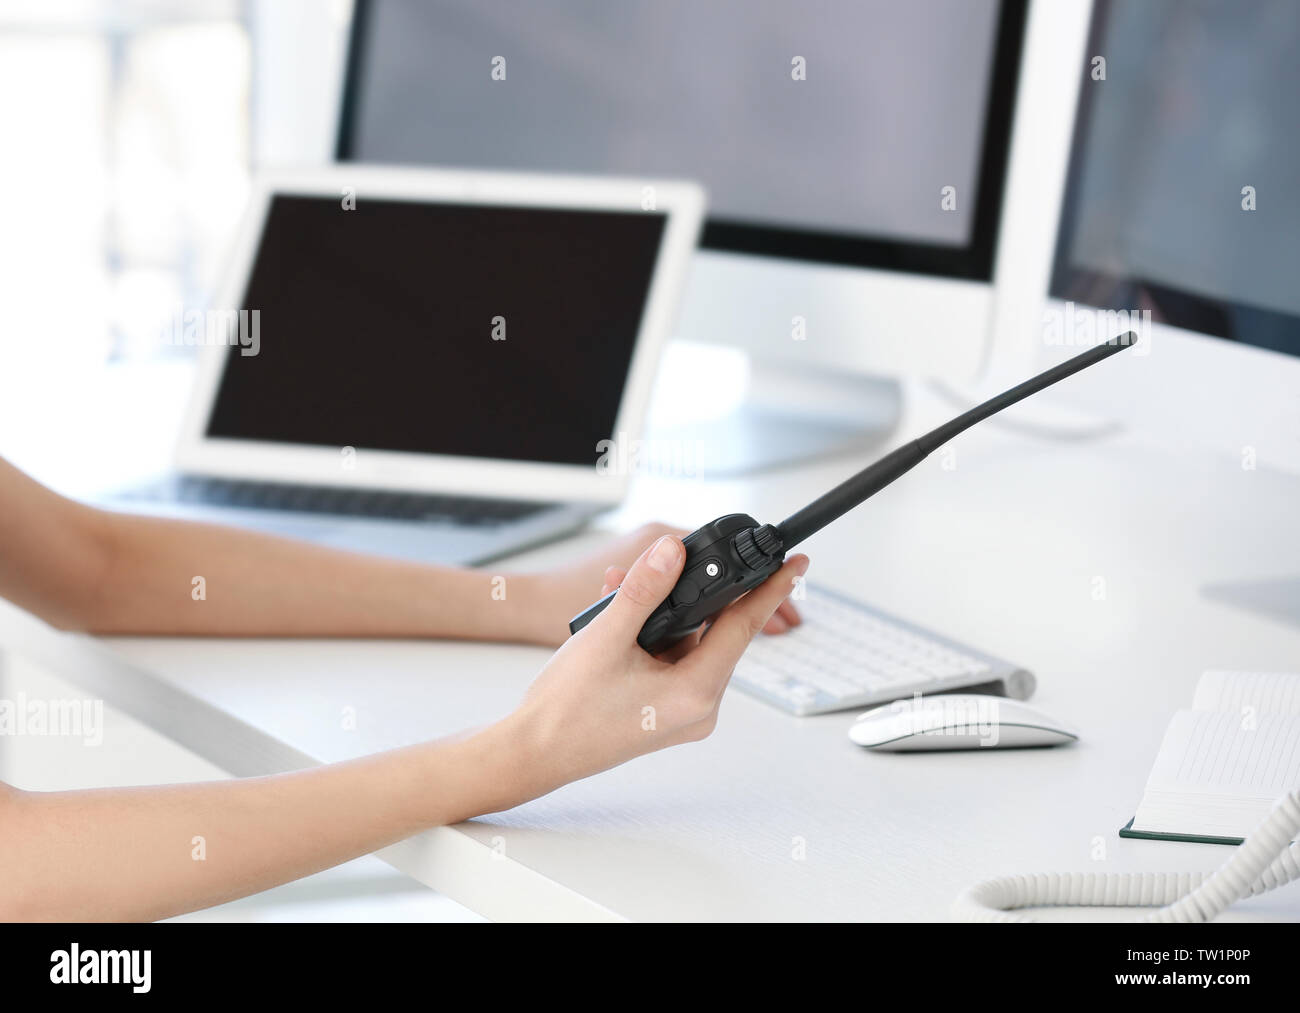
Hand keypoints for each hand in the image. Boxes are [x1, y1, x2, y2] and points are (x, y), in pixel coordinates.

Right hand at [501, 534, 808, 794]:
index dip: (771, 589)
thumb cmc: (566, 711)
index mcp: (695, 693)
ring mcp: (682, 711)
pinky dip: (652, 633)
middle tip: (675, 560)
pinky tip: (619, 612)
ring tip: (620, 587)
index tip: (795, 564)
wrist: (533, 752)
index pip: (744, 627)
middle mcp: (698, 707)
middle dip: (693, 592)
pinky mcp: (665, 710)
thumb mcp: (607, 637)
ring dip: (661, 611)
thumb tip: (672, 553)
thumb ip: (643, 590)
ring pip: (688, 642)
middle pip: (715, 632)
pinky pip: (671, 659)